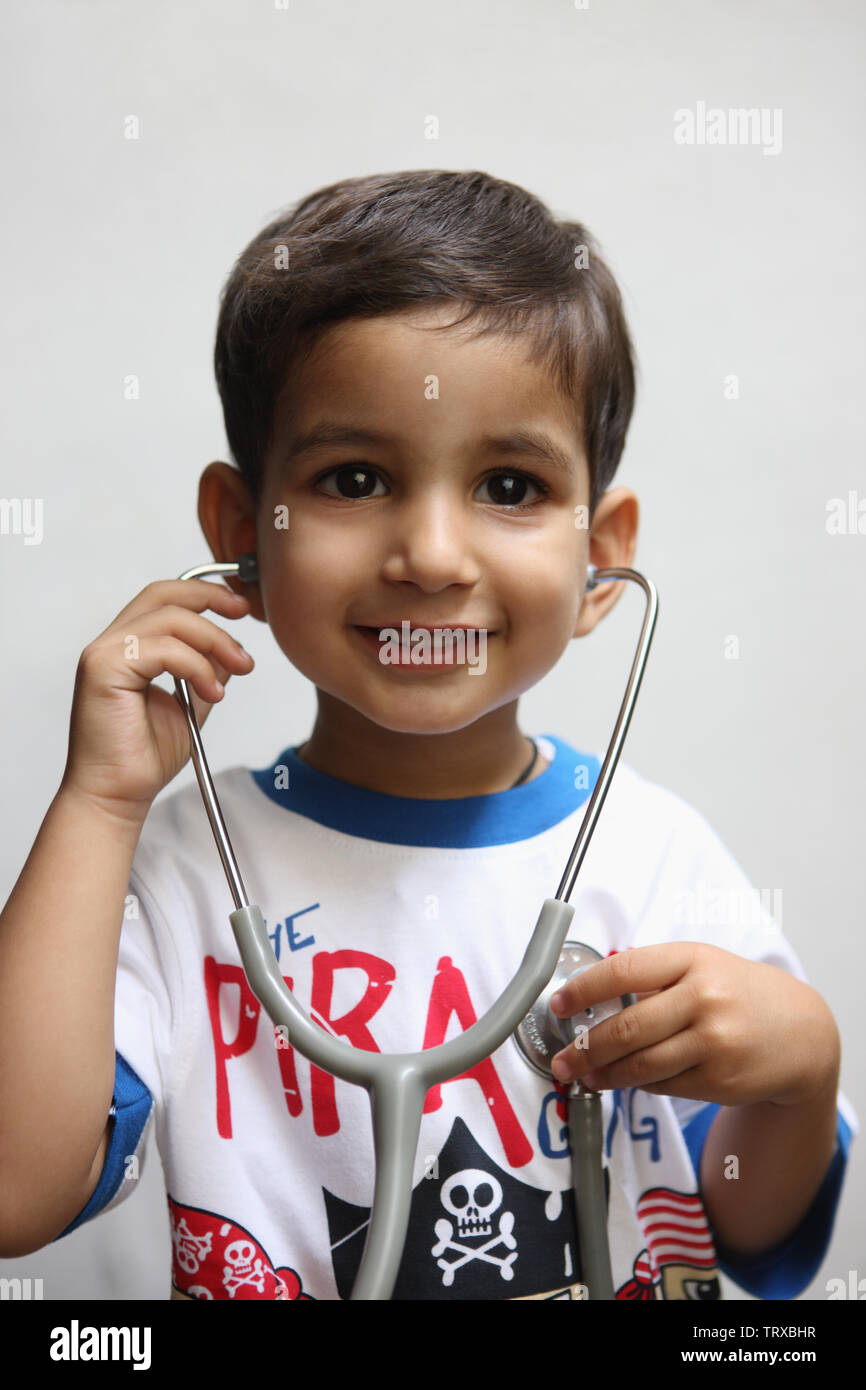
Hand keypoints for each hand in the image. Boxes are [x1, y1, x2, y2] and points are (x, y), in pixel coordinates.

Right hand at [62, 578, 255, 820]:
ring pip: (170, 620)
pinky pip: (162, 649)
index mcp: (126, 647)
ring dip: (214, 641)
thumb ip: (207, 670)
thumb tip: (231, 648)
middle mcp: (110, 644)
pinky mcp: (103, 669)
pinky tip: (212, 691)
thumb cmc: (145, 757)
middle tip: (245, 617)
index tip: (240, 607)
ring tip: (237, 671)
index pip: (163, 599)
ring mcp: (103, 653)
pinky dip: (196, 665)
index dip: (204, 594)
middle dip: (211, 599)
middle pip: (163, 594)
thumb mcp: (192, 703)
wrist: (119, 795)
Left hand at [548, 942, 839, 1107]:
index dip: (582, 990)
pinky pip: (662, 1085)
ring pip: (640, 1064)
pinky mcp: (718, 1080)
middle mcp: (703, 998)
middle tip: (562, 1057)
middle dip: (584, 1047)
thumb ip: (652, 976)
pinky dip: (638, 1084)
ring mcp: (713, 1042)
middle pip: (626, 1028)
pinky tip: (624, 1079)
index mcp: (691, 960)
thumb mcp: (700, 965)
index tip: (558, 1003)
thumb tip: (589, 996)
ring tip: (582, 1076)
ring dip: (603, 1074)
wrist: (800, 1032)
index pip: (622, 971)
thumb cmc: (737, 992)